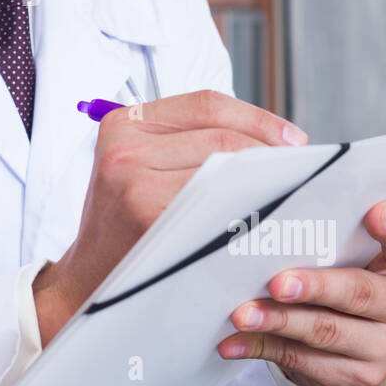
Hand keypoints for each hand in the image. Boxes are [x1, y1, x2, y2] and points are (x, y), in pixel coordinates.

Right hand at [34, 89, 308, 343]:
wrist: (87, 281)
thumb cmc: (124, 225)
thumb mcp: (135, 167)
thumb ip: (183, 143)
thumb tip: (272, 140)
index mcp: (123, 123)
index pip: (207, 104)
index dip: (258, 118)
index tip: (294, 139)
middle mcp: (125, 149)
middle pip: (223, 138)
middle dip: (270, 154)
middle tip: (298, 175)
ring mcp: (135, 185)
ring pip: (226, 172)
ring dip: (266, 185)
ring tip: (287, 198)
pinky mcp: (149, 219)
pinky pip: (220, 209)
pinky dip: (251, 214)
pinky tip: (265, 224)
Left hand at [218, 202, 385, 385]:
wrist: (360, 337)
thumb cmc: (350, 268)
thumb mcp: (357, 246)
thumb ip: (337, 226)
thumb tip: (278, 193)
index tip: (374, 211)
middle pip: (361, 293)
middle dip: (315, 287)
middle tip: (277, 282)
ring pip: (327, 332)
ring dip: (278, 322)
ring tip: (241, 313)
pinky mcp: (360, 376)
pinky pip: (303, 360)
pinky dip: (262, 348)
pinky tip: (232, 342)